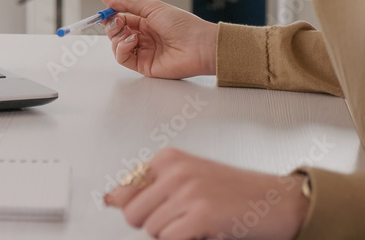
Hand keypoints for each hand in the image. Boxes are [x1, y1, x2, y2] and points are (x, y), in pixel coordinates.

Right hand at [100, 0, 217, 79]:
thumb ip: (127, 3)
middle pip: (116, 32)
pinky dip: (122, 48)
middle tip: (117, 21)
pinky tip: (133, 41)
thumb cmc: (184, 25)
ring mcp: (142, 51)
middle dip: (112, 25)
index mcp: (146, 21)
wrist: (199, 45)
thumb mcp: (153, 7)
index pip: (121, 18)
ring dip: (117, 36)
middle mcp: (143, 36)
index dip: (110, 15)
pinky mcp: (142, 65)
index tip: (103, 11)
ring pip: (116, 45)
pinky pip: (122, 58)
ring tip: (130, 33)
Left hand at [105, 148, 308, 239]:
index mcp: (168, 158)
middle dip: (154, 225)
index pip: (125, 191)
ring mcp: (188, 191)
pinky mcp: (201, 214)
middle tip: (182, 221)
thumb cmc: (236, 193)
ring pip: (151, 229)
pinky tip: (204, 232)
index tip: (163, 210)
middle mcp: (175, 170)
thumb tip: (110, 199)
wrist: (279, 201)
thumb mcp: (187, 180)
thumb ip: (147, 188)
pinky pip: (168, 239)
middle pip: (133, 213)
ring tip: (197, 224)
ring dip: (172, 235)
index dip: (141, 209)